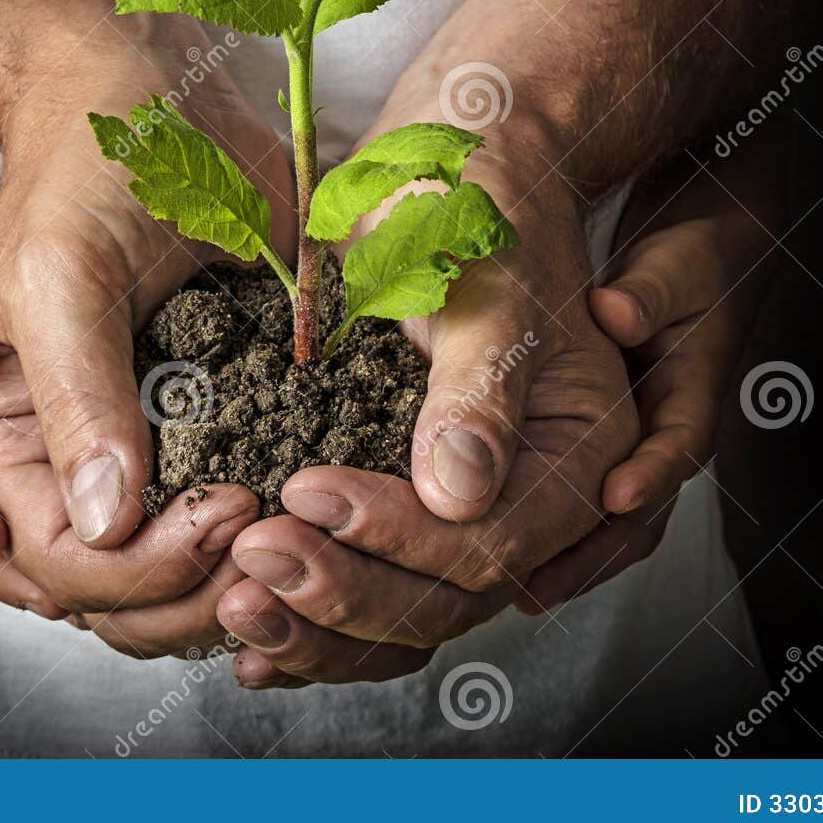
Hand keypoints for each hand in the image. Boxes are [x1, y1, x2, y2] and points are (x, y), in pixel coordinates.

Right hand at [0, 39, 296, 551]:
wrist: (154, 92)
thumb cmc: (88, 165)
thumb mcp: (63, 276)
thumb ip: (75, 396)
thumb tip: (103, 523)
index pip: (57, 561)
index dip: (141, 566)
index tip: (228, 512)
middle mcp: (58, 455)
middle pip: (112, 594)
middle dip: (188, 594)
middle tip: (271, 541)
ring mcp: (129, 446)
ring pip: (165, 578)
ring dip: (227, 584)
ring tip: (293, 541)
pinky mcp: (197, 421)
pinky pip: (216, 519)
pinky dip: (257, 538)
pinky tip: (304, 519)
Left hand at [217, 134, 640, 685]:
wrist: (438, 178)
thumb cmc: (469, 205)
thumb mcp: (480, 281)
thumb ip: (479, 388)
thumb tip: (459, 494)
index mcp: (585, 449)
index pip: (498, 539)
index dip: (400, 536)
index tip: (304, 493)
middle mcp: (542, 500)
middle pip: (454, 598)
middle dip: (349, 593)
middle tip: (252, 564)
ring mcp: (483, 515)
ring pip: (415, 618)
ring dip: (324, 632)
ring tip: (237, 614)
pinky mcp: (424, 519)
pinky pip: (384, 598)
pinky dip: (321, 627)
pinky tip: (255, 644)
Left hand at [523, 141, 783, 607]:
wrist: (708, 267)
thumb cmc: (692, 264)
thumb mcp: (676, 268)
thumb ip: (649, 291)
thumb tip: (618, 312)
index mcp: (693, 395)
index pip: (678, 447)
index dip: (647, 475)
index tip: (613, 498)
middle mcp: (668, 440)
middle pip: (637, 516)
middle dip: (586, 553)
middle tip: (530, 582)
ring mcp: (641, 457)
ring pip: (610, 530)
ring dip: (561, 561)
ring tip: (505, 589)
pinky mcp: (612, 461)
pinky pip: (583, 518)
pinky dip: (547, 543)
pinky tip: (499, 562)